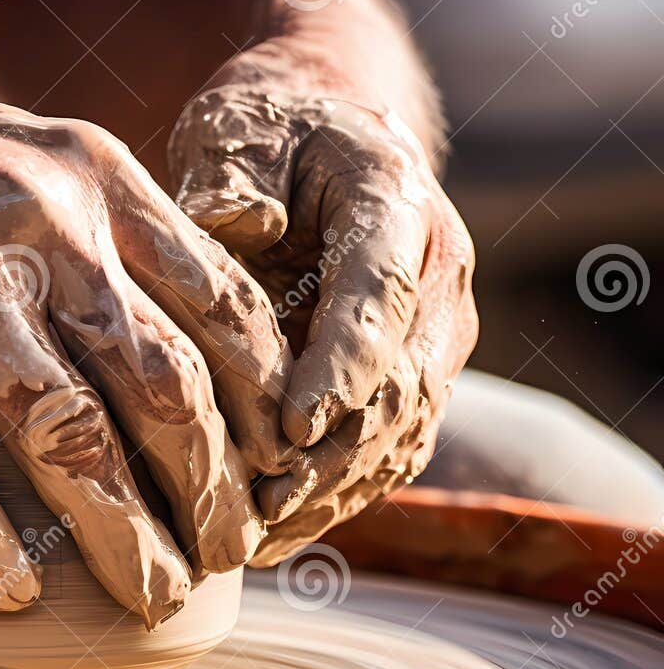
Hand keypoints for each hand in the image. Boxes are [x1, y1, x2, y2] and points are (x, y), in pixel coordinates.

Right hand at [0, 82, 293, 624]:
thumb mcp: (12, 161)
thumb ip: (97, 231)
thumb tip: (192, 340)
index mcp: (87, 180)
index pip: (219, 304)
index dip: (263, 405)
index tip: (278, 474)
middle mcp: (31, 224)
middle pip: (160, 384)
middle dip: (212, 487)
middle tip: (232, 555)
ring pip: (68, 438)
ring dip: (124, 534)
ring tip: (155, 596)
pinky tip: (12, 596)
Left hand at [170, 85, 477, 562]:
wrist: (314, 141)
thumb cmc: (264, 135)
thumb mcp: (241, 129)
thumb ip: (234, 174)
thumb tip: (238, 223)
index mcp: (397, 207)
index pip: (380, 298)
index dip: (343, 369)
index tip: (295, 429)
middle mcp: (435, 277)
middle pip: (400, 383)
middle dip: (332, 452)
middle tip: (258, 506)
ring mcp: (432, 334)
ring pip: (400, 431)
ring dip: (333, 489)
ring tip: (257, 538)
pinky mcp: (412, 376)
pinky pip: (388, 450)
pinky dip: (337, 497)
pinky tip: (274, 537)